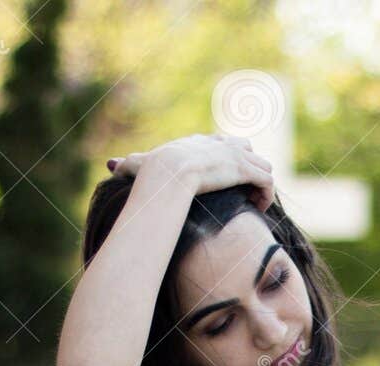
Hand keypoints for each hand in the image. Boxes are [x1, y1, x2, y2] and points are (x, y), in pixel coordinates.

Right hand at [107, 133, 273, 212]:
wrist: (166, 174)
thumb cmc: (151, 173)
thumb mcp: (138, 165)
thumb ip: (128, 164)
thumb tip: (112, 164)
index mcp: (200, 143)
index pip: (223, 144)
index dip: (229, 162)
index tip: (228, 182)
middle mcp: (220, 145)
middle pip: (247, 149)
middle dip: (250, 169)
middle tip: (246, 193)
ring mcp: (234, 156)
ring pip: (263, 165)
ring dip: (261, 185)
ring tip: (254, 204)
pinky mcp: (244, 169)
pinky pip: (268, 180)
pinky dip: (267, 195)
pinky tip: (259, 208)